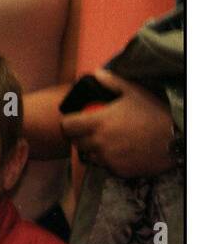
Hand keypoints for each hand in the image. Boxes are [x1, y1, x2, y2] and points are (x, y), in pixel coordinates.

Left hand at [61, 69, 175, 177]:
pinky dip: (108, 161)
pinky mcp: (118, 170)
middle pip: (76, 142)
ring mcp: (108, 157)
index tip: (74, 122)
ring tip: (105, 142)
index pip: (67, 126)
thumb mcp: (133, 93)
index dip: (68, 124)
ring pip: (89, 156)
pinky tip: (118, 152)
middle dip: (80, 137)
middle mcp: (99, 141)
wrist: (175, 139)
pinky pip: (105, 166)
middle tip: (90, 132)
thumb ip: (112, 82)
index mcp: (98, 122)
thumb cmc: (154, 114)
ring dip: (93, 150)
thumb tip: (97, 73)